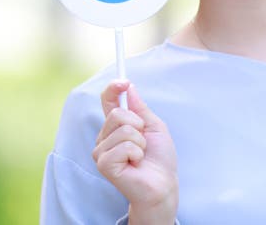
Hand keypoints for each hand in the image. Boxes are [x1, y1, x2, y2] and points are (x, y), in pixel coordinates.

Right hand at [93, 80, 177, 223]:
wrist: (163, 184)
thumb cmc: (159, 158)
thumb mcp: (154, 126)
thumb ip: (140, 108)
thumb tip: (129, 87)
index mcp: (116, 126)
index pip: (108, 100)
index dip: (113, 88)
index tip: (123, 82)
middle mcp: (105, 136)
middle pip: (117, 113)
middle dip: (138, 125)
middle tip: (143, 141)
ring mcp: (102, 150)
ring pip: (122, 130)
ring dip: (140, 142)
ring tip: (140, 155)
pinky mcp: (104, 164)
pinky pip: (124, 146)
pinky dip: (136, 153)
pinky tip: (135, 164)